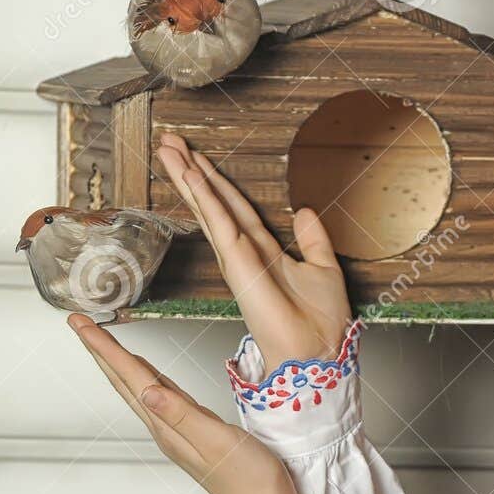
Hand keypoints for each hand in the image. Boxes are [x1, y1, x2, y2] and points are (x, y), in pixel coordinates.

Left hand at [67, 313, 300, 493]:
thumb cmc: (250, 479)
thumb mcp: (218, 442)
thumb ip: (182, 415)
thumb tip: (146, 391)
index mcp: (168, 427)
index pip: (130, 379)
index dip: (105, 349)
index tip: (81, 325)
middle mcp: (167, 428)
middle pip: (125, 382)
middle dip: (101, 351)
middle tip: (80, 324)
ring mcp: (179, 431)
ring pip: (139, 387)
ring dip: (120, 362)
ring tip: (103, 340)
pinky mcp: (194, 432)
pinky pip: (162, 396)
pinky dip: (147, 377)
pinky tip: (148, 372)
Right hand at [155, 132, 352, 368]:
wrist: (317, 351)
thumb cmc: (321, 323)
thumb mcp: (325, 269)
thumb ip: (313, 240)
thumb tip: (305, 211)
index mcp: (264, 251)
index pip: (236, 207)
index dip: (218, 181)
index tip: (199, 156)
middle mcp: (246, 252)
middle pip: (215, 202)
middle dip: (194, 171)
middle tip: (171, 142)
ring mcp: (237, 257)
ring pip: (209, 207)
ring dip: (189, 176)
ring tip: (168, 148)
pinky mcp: (237, 263)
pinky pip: (218, 222)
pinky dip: (204, 196)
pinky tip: (190, 173)